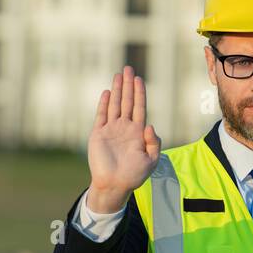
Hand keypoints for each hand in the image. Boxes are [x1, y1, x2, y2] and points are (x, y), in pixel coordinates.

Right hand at [86, 65, 160, 212]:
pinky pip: (101, 115)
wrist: (115, 184)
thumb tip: (150, 126)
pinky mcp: (98, 134)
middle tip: (128, 68)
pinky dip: (104, 104)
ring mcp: (111, 130)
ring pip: (115, 105)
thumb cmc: (134, 175)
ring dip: (117, 90)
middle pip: (127, 102)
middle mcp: (124, 128)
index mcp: (138, 132)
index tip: (139, 79)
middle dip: (128, 85)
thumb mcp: (151, 160)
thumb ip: (154, 143)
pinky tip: (108, 92)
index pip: (140, 108)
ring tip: (118, 74)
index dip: (140, 93)